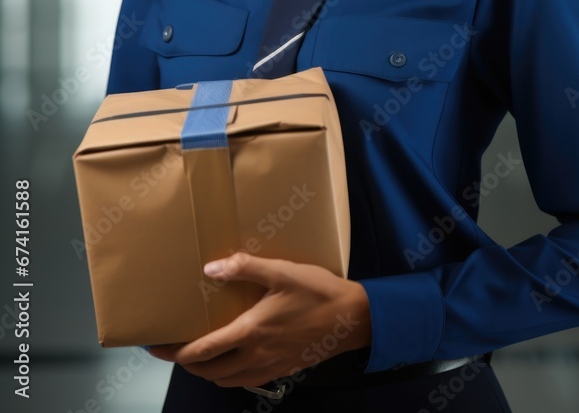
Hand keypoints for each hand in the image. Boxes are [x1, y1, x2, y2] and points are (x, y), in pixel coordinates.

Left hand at [148, 252, 370, 389]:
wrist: (351, 319)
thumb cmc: (316, 291)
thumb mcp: (281, 271)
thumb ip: (245, 268)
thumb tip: (210, 269)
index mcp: (250, 332)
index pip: (203, 351)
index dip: (175, 352)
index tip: (157, 347)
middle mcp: (255, 356)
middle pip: (209, 372)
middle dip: (187, 365)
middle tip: (174, 350)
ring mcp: (269, 367)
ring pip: (226, 381)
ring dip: (207, 372)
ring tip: (199, 355)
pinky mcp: (282, 370)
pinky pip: (245, 381)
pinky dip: (229, 375)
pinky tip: (233, 359)